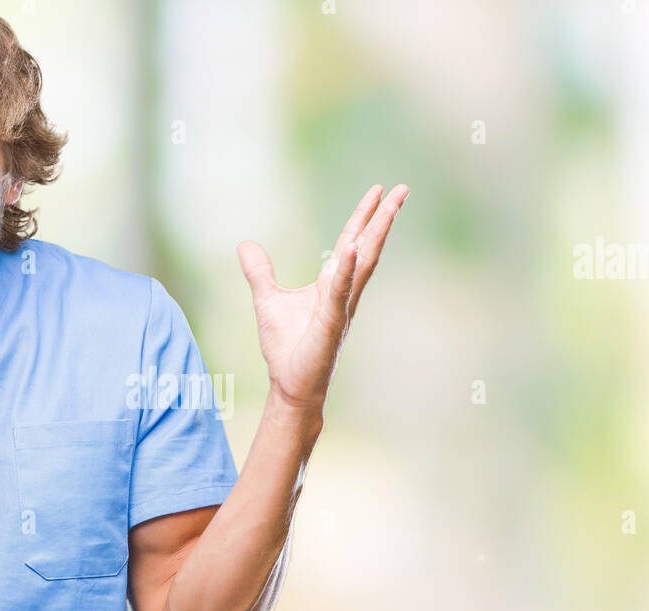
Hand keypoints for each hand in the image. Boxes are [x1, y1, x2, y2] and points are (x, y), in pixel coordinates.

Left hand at [237, 183, 407, 413]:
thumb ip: (259, 272)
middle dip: (384, 217)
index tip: (378, 190)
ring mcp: (341, 307)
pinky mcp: (331, 324)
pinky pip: (341, 292)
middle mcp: (343, 292)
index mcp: (331, 284)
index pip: (351, 241)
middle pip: (368, 246)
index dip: (363, 216)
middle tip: (403, 187)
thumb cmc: (286, 347)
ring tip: (390, 207)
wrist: (290, 385)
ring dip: (377, 234)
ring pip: (364, 264)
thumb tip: (245, 244)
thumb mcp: (267, 299)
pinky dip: (347, 269)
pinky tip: (353, 247)